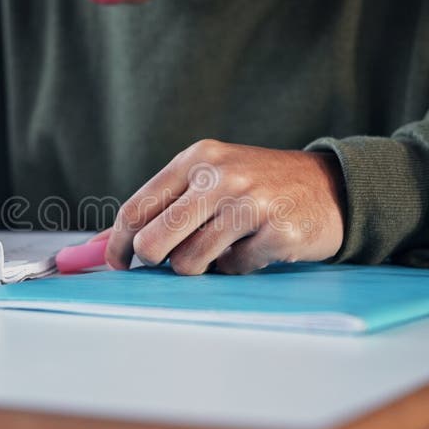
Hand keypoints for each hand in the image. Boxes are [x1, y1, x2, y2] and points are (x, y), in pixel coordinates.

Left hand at [105, 139, 344, 274]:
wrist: (330, 188)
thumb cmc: (257, 189)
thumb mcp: (209, 182)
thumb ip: (160, 210)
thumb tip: (99, 248)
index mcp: (196, 159)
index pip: (136, 209)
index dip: (118, 244)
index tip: (117, 264)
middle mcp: (219, 175)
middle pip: (153, 242)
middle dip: (156, 262)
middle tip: (175, 259)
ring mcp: (248, 202)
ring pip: (189, 263)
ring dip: (204, 265)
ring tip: (227, 245)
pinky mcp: (274, 231)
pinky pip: (232, 269)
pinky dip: (240, 266)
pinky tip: (257, 245)